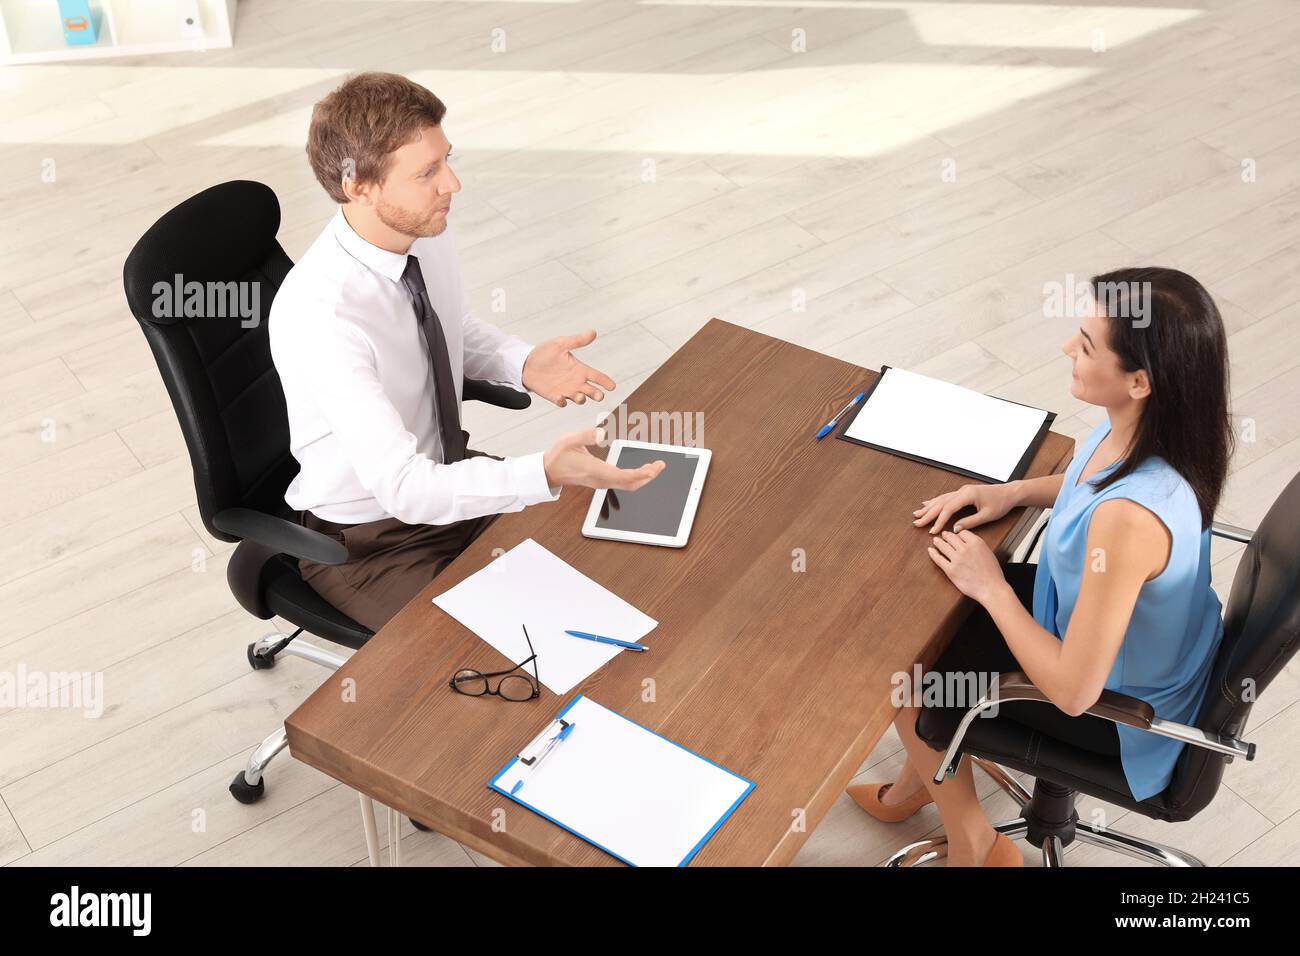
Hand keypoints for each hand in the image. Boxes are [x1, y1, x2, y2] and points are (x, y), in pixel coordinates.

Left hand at [522, 330, 615, 406]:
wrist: (526, 363)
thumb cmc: (545, 352)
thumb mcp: (560, 344)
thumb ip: (577, 341)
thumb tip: (593, 332)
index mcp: (579, 369)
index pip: (597, 376)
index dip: (605, 381)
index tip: (612, 386)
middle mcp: (576, 381)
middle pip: (592, 390)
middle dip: (597, 394)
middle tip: (599, 395)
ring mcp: (566, 390)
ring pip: (580, 398)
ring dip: (581, 398)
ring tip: (580, 396)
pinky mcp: (555, 396)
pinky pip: (562, 402)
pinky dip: (562, 401)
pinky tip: (561, 398)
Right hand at [543, 427, 664, 490]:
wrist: (548, 471)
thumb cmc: (558, 455)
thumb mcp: (569, 440)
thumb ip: (586, 435)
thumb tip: (603, 432)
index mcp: (596, 470)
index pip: (624, 476)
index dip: (642, 473)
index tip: (654, 467)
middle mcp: (601, 480)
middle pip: (631, 484)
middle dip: (648, 476)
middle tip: (660, 465)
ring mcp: (602, 482)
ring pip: (628, 485)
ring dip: (643, 477)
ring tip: (655, 466)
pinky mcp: (602, 481)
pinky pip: (623, 483)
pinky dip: (635, 477)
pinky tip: (641, 469)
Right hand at [912, 482, 1017, 533]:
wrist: (1009, 493)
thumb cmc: (1001, 503)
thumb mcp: (987, 515)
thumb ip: (970, 522)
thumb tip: (955, 529)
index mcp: (968, 495)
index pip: (948, 509)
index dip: (939, 521)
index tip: (932, 531)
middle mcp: (962, 491)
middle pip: (941, 503)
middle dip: (928, 514)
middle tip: (916, 522)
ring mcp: (962, 491)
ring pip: (941, 499)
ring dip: (929, 507)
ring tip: (917, 514)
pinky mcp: (963, 492)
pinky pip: (946, 497)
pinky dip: (935, 501)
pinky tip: (928, 503)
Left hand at [927, 530, 1006, 603]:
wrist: (991, 588)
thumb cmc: (993, 574)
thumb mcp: (988, 553)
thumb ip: (977, 546)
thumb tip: (967, 542)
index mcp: (977, 543)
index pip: (962, 533)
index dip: (958, 534)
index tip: (956, 535)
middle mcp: (966, 548)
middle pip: (951, 537)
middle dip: (946, 535)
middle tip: (943, 535)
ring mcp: (957, 559)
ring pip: (943, 546)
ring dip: (938, 542)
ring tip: (935, 541)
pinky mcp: (950, 570)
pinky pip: (938, 559)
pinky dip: (933, 553)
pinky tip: (930, 550)